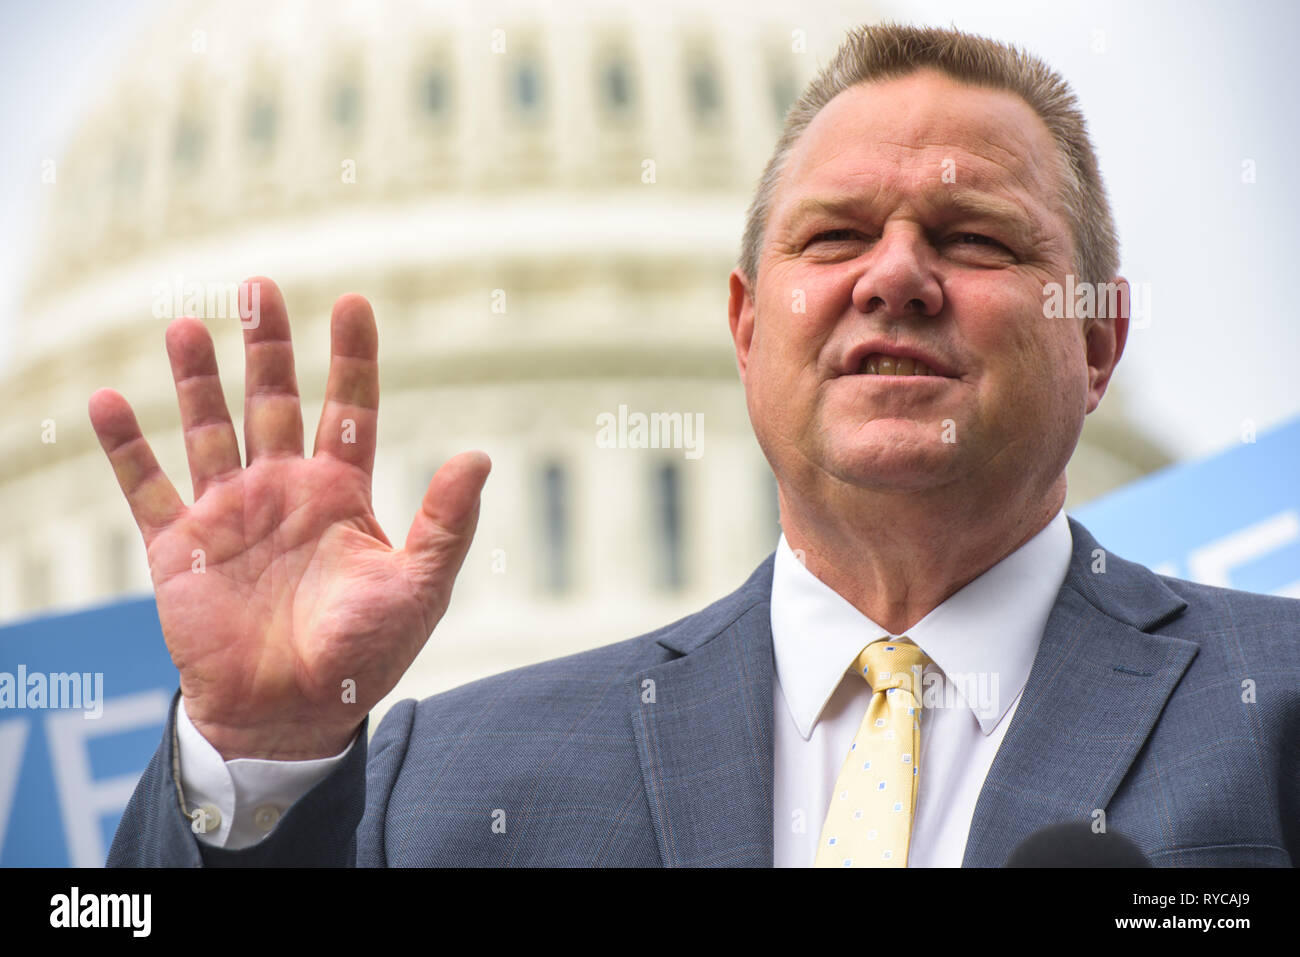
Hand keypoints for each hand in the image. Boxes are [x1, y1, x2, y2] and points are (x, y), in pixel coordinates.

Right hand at [88, 277, 489, 759]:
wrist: (293, 714)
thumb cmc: (365, 655)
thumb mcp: (418, 586)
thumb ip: (445, 522)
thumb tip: (480, 456)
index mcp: (341, 493)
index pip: (349, 408)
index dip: (352, 356)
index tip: (353, 302)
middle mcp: (283, 490)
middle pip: (273, 400)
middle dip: (267, 346)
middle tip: (259, 286)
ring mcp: (228, 513)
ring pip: (208, 428)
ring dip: (196, 380)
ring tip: (188, 325)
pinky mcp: (178, 548)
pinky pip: (145, 487)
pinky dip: (127, 447)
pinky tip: (108, 401)